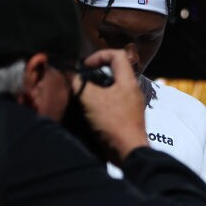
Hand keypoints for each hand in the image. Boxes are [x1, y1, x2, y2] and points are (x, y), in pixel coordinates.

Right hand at [74, 49, 147, 164]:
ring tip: (83, 97)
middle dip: (96, 73)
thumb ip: (81, 84)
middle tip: (82, 81)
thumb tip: (73, 77)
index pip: (117, 54)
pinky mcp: (128, 116)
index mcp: (128, 80)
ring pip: (113, 87)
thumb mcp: (91, 99)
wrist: (129, 151)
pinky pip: (114, 102)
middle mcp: (133, 89)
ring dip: (97, 89)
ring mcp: (132, 104)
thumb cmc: (113, 122)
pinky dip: (101, 102)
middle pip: (114, 71)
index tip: (85, 66)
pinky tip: (89, 111)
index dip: (99, 55)